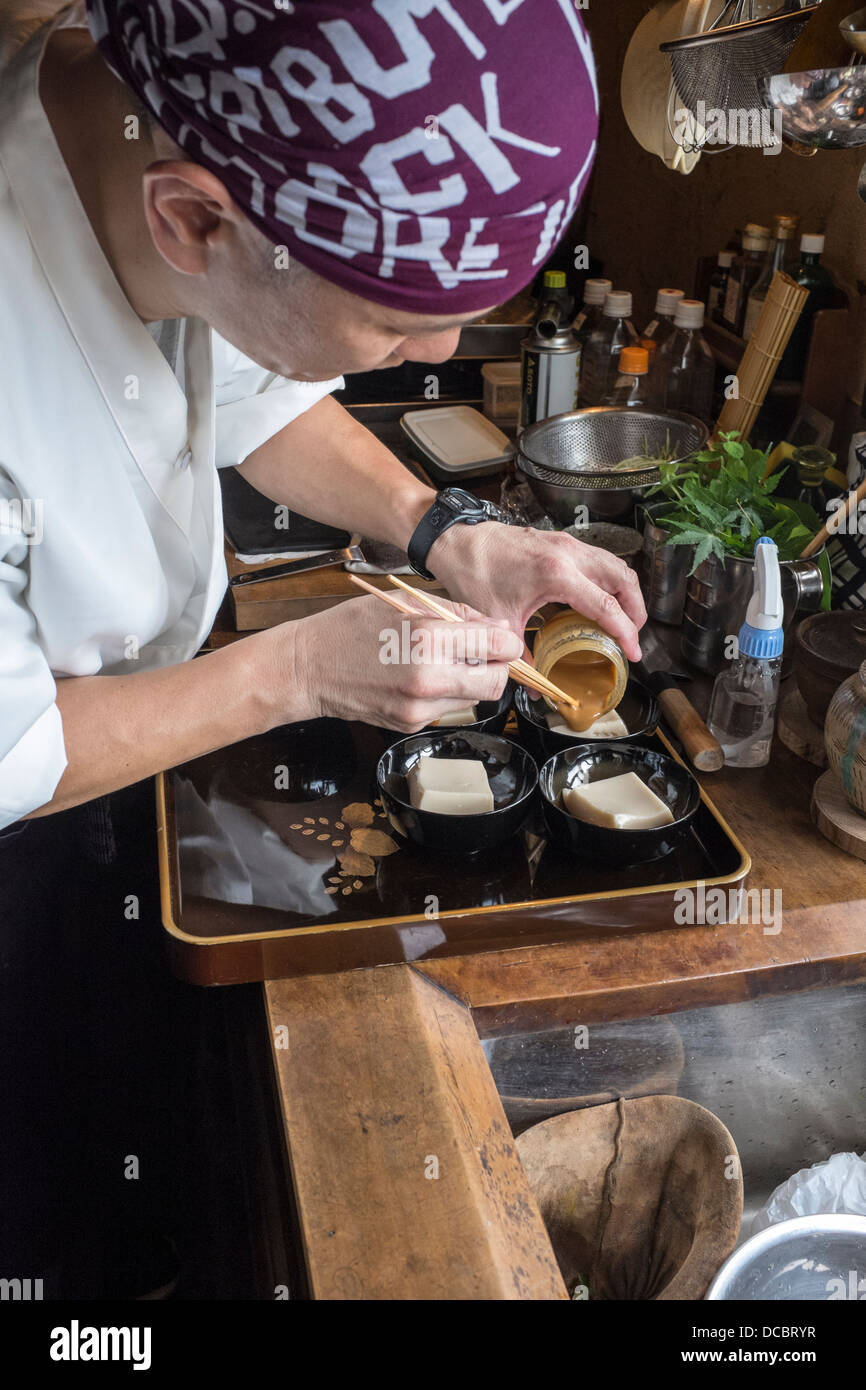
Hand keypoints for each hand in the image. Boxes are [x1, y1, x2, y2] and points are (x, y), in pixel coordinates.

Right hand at [273, 594, 522, 732]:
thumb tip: (494, 626)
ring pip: (475, 699)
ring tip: (444, 660)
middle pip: (496, 682)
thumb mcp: (403, 603)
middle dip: (498, 667)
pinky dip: (445, 692)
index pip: (498, 646)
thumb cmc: (351, 628)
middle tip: (484, 652)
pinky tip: (421, 677)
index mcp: (427, 639)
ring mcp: (420, 708)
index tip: (503, 637)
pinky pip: (448, 708)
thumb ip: (455, 613)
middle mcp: (428, 679)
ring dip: (471, 679)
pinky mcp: (411, 725)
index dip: (508, 641)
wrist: (309, 669)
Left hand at [427, 522, 646, 661]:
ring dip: (626, 593)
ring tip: (622, 620)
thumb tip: (538, 685)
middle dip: (636, 610)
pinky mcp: (562, 541)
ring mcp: (567, 544)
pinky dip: (609, 580)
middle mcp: (569, 554)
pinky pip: (599, 559)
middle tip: (632, 636)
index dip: (626, 632)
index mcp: (556, 574)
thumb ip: (522, 655)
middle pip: (624, 579)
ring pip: (615, 565)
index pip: (607, 605)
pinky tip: (599, 600)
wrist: (458, 542)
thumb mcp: (500, 621)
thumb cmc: (474, 575)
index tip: (633, 652)